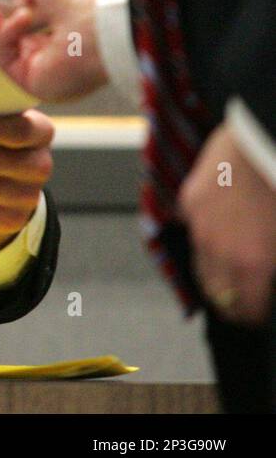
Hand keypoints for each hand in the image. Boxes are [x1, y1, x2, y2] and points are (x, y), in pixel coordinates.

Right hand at [0, 0, 111, 101]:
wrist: (100, 25)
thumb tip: (18, 3)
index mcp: (64, 24)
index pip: (24, 22)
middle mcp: (54, 49)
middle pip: (5, 41)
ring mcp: (42, 68)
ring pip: (0, 48)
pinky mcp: (31, 82)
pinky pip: (6, 56)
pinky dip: (8, 34)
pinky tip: (21, 20)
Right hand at [179, 123, 275, 326]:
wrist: (261, 141)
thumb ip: (272, 262)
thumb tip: (268, 276)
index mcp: (252, 263)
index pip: (243, 309)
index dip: (252, 317)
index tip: (258, 315)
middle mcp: (219, 249)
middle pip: (215, 293)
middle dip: (230, 300)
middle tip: (245, 298)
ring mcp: (199, 224)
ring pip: (199, 264)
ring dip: (215, 273)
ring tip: (233, 269)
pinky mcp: (190, 201)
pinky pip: (193, 231)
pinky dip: (205, 238)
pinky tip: (223, 231)